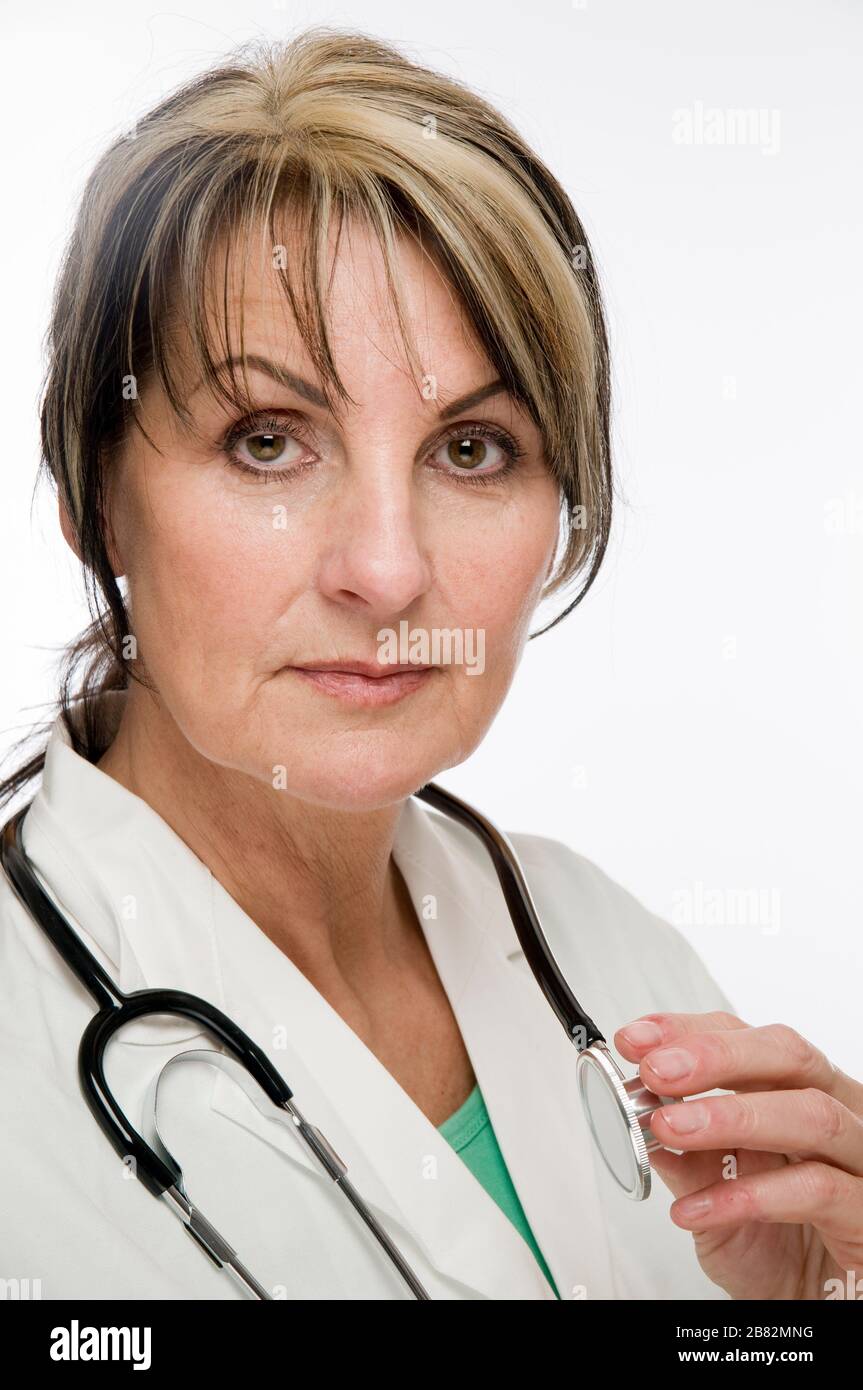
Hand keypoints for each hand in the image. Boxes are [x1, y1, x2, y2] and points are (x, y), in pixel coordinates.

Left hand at [613, 1011, 862, 1299]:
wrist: (812, 1310)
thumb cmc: (775, 1250)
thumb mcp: (711, 1195)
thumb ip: (683, 1154)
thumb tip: (637, 1113)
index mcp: (794, 1096)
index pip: (749, 1038)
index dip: (692, 1032)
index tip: (637, 1040)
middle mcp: (837, 1115)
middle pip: (789, 1057)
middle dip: (716, 1056)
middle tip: (657, 1070)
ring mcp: (859, 1162)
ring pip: (812, 1114)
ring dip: (732, 1115)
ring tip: (669, 1128)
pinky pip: (819, 1189)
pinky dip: (752, 1195)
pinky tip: (700, 1206)